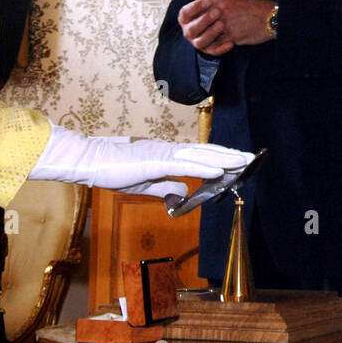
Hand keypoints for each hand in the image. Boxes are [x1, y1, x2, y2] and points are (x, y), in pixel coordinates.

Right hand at [29, 125, 251, 198]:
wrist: (90, 161)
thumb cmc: (113, 170)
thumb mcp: (145, 183)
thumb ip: (165, 187)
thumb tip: (183, 192)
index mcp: (166, 154)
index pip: (198, 155)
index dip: (219, 157)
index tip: (237, 161)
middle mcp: (169, 150)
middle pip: (205, 151)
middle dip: (229, 155)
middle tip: (251, 158)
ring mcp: (163, 153)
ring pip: (200, 155)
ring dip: (223, 158)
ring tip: (243, 162)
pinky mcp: (155, 161)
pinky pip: (184, 164)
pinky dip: (204, 166)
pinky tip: (219, 170)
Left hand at [178, 0, 274, 55]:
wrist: (270, 18)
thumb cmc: (255, 8)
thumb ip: (219, 0)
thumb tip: (206, 0)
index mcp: (222, 0)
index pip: (200, 7)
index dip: (196, 15)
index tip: (198, 19)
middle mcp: (221, 11)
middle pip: (201, 22)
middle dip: (200, 29)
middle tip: (201, 32)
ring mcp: (225, 24)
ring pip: (207, 35)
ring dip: (208, 38)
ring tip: (213, 39)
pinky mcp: (232, 36)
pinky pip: (218, 44)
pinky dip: (219, 46)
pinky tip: (225, 44)